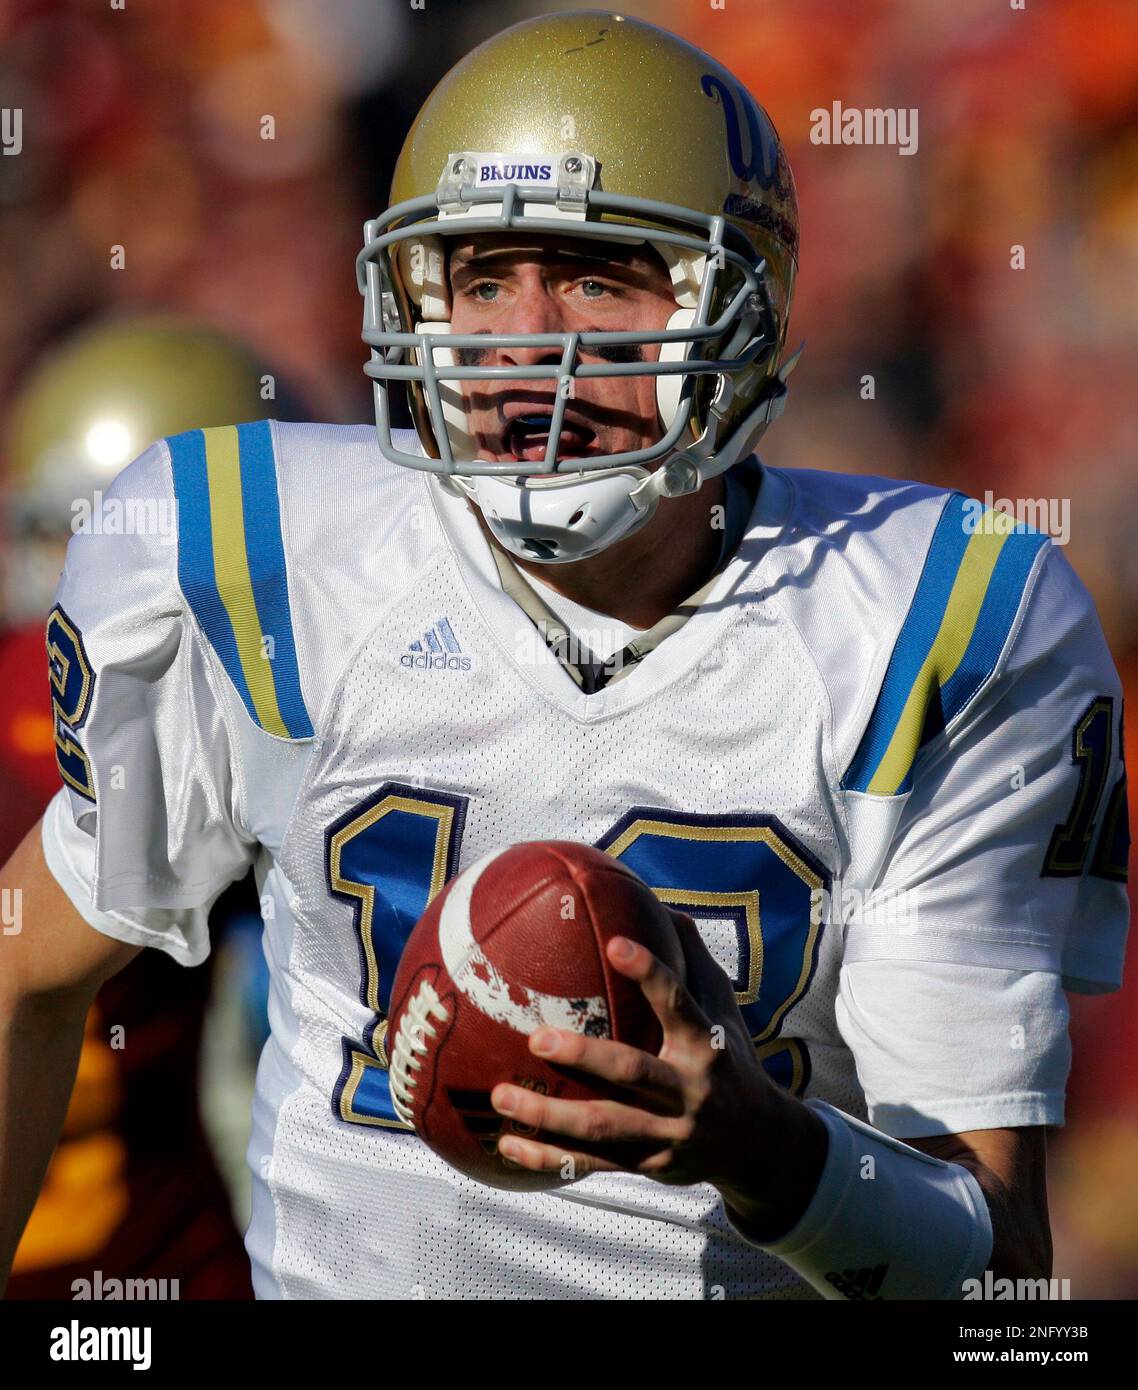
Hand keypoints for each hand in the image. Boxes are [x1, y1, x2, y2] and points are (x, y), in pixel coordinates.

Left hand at [489, 912, 826, 1233]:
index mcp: (705, 1044)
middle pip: (633, 1072)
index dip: (649, 973)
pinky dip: (549, 1157)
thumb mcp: (723, 1008)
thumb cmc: (728, 1057)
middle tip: (536, 1037)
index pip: (678, 1003)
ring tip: (501, 1095)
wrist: (759, 1143)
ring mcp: (669, 1133)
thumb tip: (660, 904)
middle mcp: (689, 1090)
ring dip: (550, 1115)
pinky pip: (593, 1164)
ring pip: (605, 1127)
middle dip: (584, 1057)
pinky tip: (507, 1143)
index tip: (614, 943)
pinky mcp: (650, 1165)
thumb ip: (693, 959)